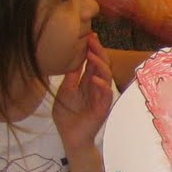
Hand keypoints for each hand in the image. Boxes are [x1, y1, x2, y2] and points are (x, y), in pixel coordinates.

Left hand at [53, 34, 113, 150]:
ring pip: (106, 77)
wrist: (70, 137)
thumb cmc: (67, 116)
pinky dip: (102, 86)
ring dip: (100, 65)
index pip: (92, 62)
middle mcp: (96, 87)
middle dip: (98, 51)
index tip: (88, 35)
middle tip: (92, 38)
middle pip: (101, 65)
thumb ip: (70, 77)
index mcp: (87, 82)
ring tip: (92, 54)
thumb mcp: (65, 91)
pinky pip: (106, 95)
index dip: (92, 49)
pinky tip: (95, 79)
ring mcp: (101, 97)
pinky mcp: (102, 108)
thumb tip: (71, 57)